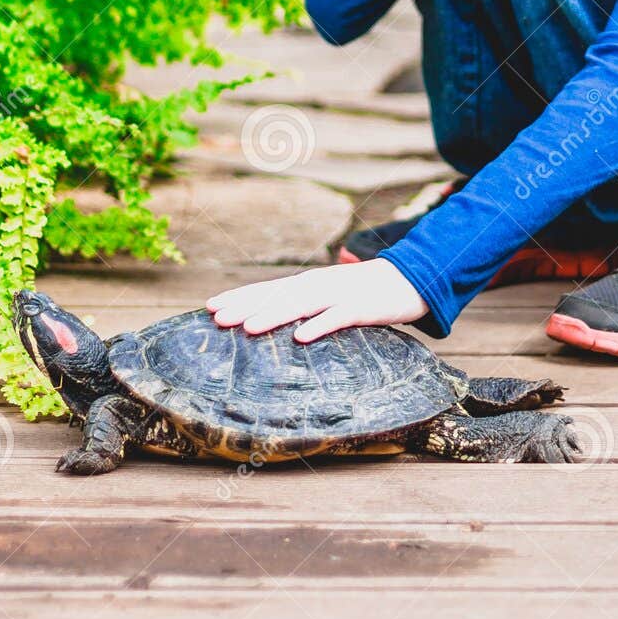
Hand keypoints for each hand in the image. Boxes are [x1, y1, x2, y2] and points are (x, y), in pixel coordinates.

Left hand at [206, 259, 429, 342]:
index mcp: (306, 284)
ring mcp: (338, 294)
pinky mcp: (360, 307)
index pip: (266, 290)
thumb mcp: (327, 297)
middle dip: (246, 306)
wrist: (408, 281)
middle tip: (217, 318)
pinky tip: (301, 337)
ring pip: (301, 304)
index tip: (209, 308)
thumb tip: (267, 321)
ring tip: (249, 328)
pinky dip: (319, 325)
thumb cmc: (362, 293)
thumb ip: (301, 307)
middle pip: (276, 295)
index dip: (238, 297)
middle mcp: (317, 285)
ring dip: (274, 315)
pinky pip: (337, 317)